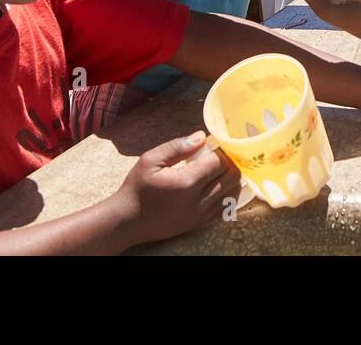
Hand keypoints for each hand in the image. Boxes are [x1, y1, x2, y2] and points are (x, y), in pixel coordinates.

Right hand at [113, 131, 242, 246]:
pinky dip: (227, 195)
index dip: (219, 151)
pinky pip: (225, 209)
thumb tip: (201, 137)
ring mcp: (200, 215)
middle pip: (232, 177)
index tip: (211, 146)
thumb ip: (177, 147)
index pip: (219, 162)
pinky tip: (217, 186)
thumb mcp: (150, 160)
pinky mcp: (200, 224)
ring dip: (231, 178)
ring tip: (217, 170)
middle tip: (216, 156)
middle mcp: (197, 201)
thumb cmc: (137, 188)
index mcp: (185, 183)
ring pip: (233, 193)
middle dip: (228, 163)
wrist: (128, 221)